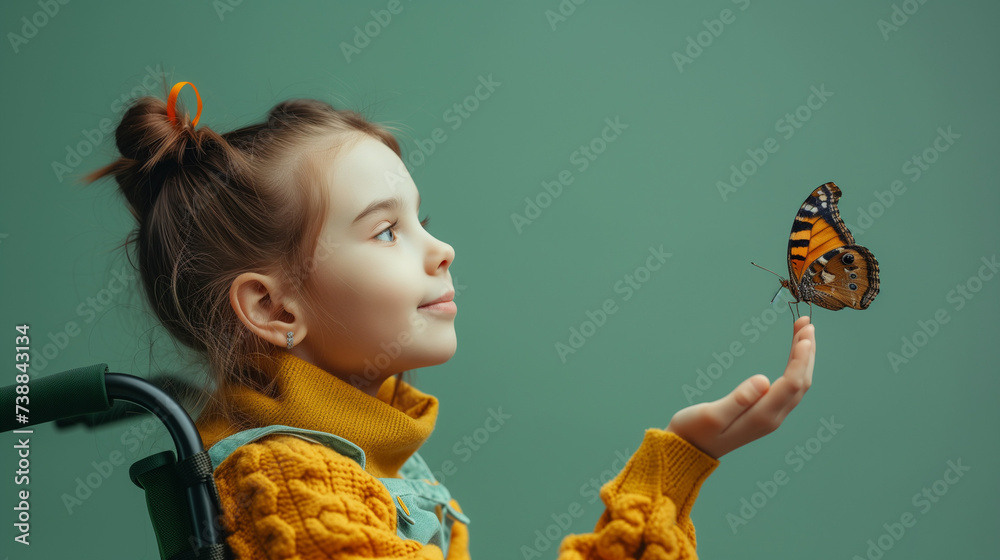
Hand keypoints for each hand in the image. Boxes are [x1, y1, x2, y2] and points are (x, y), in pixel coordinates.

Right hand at [666, 316, 815, 458]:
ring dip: (803, 358)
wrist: (689, 449)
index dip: (800, 358)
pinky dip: (794, 367)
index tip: (803, 335)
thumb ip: (738, 399)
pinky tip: (793, 356)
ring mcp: (770, 416)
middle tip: (807, 324)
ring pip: (797, 385)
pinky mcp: (764, 413)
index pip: (791, 383)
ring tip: (803, 332)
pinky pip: (788, 387)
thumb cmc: (695, 430)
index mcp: (762, 416)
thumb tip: (763, 380)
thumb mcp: (712, 415)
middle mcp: (772, 417)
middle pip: (801, 382)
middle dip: (807, 352)